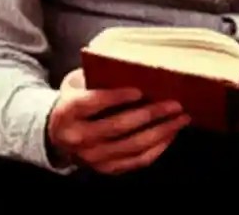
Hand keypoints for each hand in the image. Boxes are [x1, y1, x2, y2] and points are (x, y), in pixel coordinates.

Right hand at [47, 68, 190, 174]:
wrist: (57, 134)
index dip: (116, 97)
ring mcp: (93, 158)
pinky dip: (159, 147)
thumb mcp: (77, 85)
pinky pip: (138, 160)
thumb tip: (134, 69)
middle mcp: (79, 138)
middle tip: (174, 103)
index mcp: (69, 112)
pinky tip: (171, 133)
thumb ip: (97, 78)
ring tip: (181, 118)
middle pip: (118, 127)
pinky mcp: (107, 169)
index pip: (92, 103)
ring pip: (133, 146)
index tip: (140, 90)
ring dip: (162, 131)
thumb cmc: (75, 101)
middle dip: (150, 114)